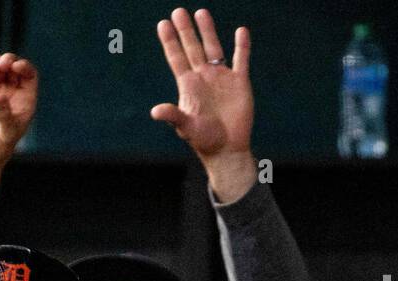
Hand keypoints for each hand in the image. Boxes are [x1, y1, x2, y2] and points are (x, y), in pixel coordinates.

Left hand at [151, 8, 256, 201]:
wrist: (227, 149)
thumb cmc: (204, 141)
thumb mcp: (186, 128)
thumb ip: (173, 116)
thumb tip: (155, 111)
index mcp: (188, 86)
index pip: (176, 58)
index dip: (170, 41)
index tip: (163, 23)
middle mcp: (203, 78)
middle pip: (192, 48)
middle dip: (186, 30)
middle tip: (178, 11)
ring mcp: (221, 78)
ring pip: (214, 48)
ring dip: (207, 31)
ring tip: (201, 12)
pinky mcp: (239, 83)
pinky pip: (241, 59)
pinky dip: (242, 46)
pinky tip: (240, 31)